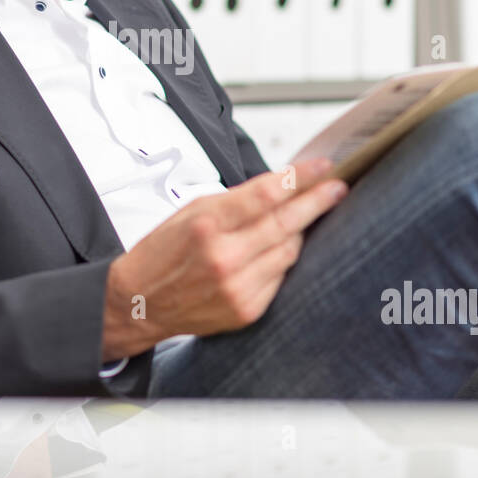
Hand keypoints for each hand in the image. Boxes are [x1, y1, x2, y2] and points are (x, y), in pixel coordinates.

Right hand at [101, 158, 348, 359]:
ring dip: (299, 231)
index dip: (301, 178)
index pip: (266, 194)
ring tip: (305, 215)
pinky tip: (278, 248)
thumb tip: (280, 187)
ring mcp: (238, 287)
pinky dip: (282, 259)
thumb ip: (235, 201)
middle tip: (337, 187)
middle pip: (286, 223)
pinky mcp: (247, 310)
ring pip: (289, 250)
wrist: (140, 302)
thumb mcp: (190, 211)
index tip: (322, 167)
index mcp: (207, 225)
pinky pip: (280, 276)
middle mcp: (224, 258)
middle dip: (317, 201)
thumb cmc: (162, 253)